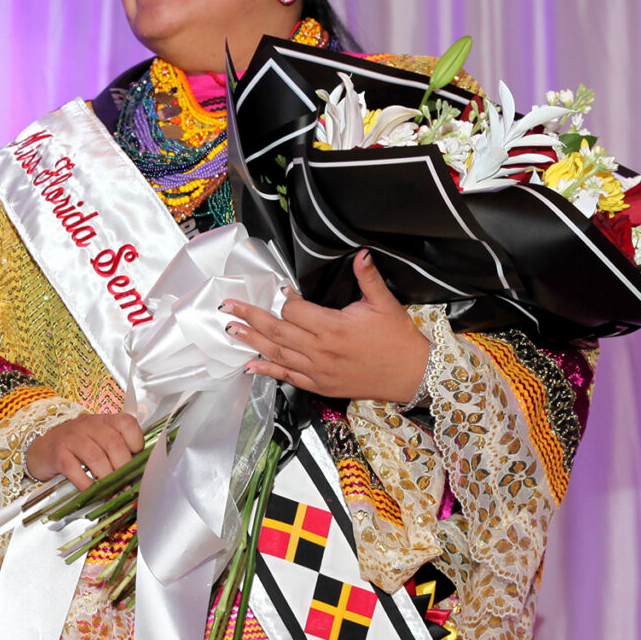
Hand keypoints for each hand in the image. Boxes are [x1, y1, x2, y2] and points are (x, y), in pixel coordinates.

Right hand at [25, 411, 145, 489]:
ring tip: (110, 490)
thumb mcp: (98, 441)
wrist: (42, 449)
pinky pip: (75, 469)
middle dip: (122, 468)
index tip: (135, 460)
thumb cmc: (76, 448)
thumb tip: (137, 474)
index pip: (127, 424)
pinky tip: (91, 491)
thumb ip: (117, 450)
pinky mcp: (58, 453)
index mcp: (104, 421)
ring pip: (96, 457)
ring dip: (106, 478)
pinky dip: (86, 484)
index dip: (136, 443)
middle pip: (113, 444)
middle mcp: (89, 425)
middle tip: (125, 483)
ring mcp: (72, 437)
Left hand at [227, 249, 429, 401]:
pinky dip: (267, 371)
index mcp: (334, 328)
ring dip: (251, 341)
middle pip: (277, 331)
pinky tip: (250, 365)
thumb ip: (368, 278)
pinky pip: (288, 377)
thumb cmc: (398, 340)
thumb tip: (361, 254)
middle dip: (250, 316)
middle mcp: (321, 351)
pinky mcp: (320, 385)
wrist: (410, 375)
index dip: (285, 300)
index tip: (281, 292)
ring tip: (232, 329)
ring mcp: (318, 370)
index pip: (295, 311)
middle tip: (229, 306)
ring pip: (277, 354)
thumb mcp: (385, 304)